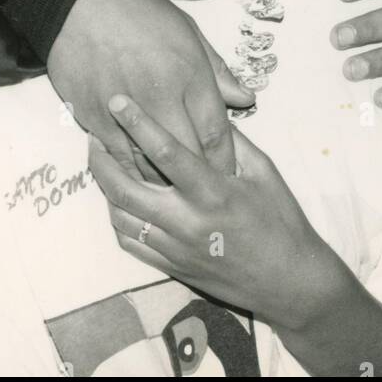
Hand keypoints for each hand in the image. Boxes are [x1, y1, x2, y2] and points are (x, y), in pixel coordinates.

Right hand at [47, 0, 253, 181]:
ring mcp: (126, 113)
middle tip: (207, 188)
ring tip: (176, 189)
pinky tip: (140, 175)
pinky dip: (132, 171)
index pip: (217, 133)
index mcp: (189, 73)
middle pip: (190, 156)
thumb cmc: (136, 10)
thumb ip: (217, 69)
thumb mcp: (186, 29)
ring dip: (166, 180)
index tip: (229, 172)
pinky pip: (120, 160)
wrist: (77, 2)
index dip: (226, 159)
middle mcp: (161, 97)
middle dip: (202, 176)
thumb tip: (246, 98)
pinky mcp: (95, 119)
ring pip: (153, 165)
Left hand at [89, 95, 340, 331]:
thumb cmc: (281, 220)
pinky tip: (120, 200)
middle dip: (102, 160)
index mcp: (213, 192)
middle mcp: (188, 221)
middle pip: (127, 189)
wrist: (288, 281)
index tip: (117, 100)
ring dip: (106, 188)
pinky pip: (131, 243)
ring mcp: (176, 248)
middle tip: (93, 135)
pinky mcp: (172, 267)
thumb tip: (207, 110)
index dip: (138, 123)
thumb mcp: (264, 171)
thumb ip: (231, 140)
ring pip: (122, 217)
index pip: (166, 151)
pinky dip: (119, 218)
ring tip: (102, 163)